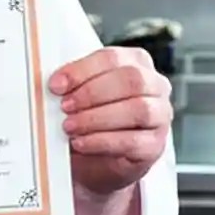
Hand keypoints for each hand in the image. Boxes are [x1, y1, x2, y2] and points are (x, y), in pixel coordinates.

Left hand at [50, 47, 172, 195]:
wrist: (100, 155)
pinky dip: (102, 141)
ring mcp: (160, 116)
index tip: (56, 84)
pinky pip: (133, 141)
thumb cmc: (91, 113)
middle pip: (131, 80)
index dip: (81, 70)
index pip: (112, 58)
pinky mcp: (155, 145)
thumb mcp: (82, 93)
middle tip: (64, 106)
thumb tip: (53, 83)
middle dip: (92, 93)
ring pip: (138, 110)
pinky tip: (81, 142)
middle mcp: (155, 86)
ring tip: (70, 126)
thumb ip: (73, 83)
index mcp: (136, 62)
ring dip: (97, 118)